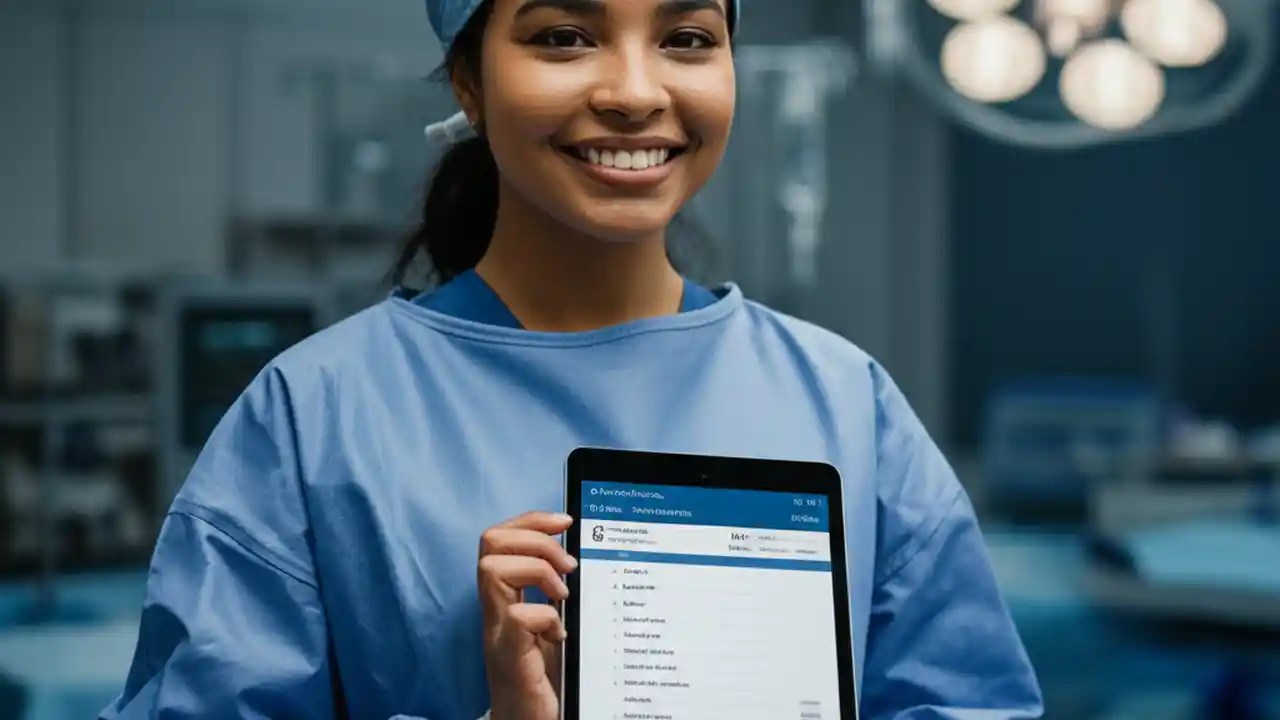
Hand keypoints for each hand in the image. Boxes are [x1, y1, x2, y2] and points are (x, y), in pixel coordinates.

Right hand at [478, 512, 577, 719]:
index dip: (531, 520)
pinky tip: (559, 635)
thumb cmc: (544, 678)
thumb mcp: (551, 625)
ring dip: (538, 571)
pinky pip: (519, 616)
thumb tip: (580, 558)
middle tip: (566, 564)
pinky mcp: (509, 656)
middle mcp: (495, 611)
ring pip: (493, 569)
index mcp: (506, 598)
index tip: (564, 522)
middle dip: (533, 537)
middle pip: (490, 542)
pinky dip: (546, 616)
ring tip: (562, 595)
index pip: (501, 539)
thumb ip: (554, 595)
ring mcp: (497, 632)